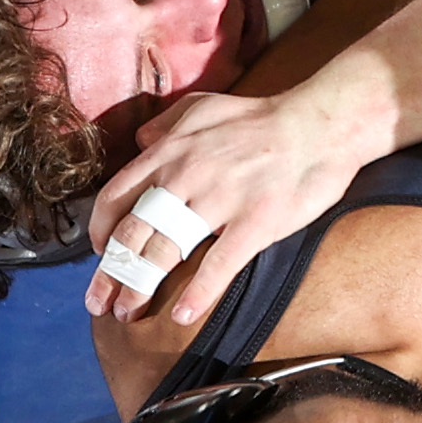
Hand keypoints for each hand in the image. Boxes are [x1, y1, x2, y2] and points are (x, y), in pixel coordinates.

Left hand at [82, 82, 377, 324]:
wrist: (322, 124)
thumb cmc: (264, 117)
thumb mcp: (204, 106)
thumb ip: (167, 123)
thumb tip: (141, 139)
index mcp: (170, 152)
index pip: (116, 196)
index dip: (101, 231)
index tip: (99, 255)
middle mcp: (186, 176)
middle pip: (132, 233)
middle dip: (110, 273)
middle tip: (99, 302)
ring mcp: (220, 200)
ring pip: (165, 252)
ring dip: (140, 288)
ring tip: (128, 313)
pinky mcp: (256, 222)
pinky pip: (219, 265)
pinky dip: (198, 294)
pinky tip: (183, 315)